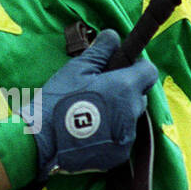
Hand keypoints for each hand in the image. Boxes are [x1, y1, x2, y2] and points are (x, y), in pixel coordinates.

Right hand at [24, 29, 157, 177]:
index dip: (137, 66)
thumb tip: (113, 35)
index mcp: (124, 88)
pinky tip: (90, 131)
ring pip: (131, 118)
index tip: (122, 67)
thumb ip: (100, 50)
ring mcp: (126, 137)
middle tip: (101, 89)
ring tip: (92, 112)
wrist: (41, 142)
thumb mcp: (76, 69)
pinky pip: (122, 138)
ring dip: (119, 112)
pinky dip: (111, 133)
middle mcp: (131, 113)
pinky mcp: (118, 154)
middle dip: (126, 90)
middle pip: (139, 96)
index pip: (149, 72)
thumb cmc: (57, 101)